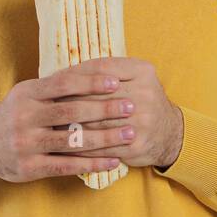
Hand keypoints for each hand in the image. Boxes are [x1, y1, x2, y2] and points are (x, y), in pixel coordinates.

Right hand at [0, 63, 135, 186]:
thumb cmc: (13, 116)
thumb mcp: (26, 95)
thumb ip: (54, 87)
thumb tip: (93, 70)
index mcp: (27, 94)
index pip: (64, 83)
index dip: (91, 82)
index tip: (116, 81)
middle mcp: (25, 117)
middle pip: (72, 111)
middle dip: (105, 108)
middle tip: (131, 106)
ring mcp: (27, 143)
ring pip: (73, 140)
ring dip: (105, 138)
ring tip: (130, 134)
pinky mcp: (30, 167)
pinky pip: (67, 165)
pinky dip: (92, 163)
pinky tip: (112, 161)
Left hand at [49, 56, 182, 169]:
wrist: (170, 133)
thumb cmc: (141, 99)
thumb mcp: (133, 76)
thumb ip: (105, 70)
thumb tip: (64, 72)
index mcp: (142, 71)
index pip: (101, 69)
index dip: (75, 75)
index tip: (55, 80)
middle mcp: (145, 94)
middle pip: (96, 97)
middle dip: (68, 102)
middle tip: (47, 105)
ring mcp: (142, 121)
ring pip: (96, 123)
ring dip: (70, 126)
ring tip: (50, 126)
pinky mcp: (136, 145)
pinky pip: (101, 147)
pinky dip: (80, 147)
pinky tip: (65, 146)